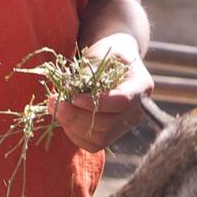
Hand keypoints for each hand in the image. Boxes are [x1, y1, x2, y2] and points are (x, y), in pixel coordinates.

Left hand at [47, 35, 152, 151]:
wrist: (115, 61)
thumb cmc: (109, 52)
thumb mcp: (102, 52)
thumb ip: (91, 69)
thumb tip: (72, 89)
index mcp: (141, 86)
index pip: (122, 101)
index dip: (96, 103)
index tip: (73, 97)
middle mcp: (138, 111)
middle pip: (108, 123)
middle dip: (77, 115)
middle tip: (54, 101)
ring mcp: (125, 126)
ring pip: (99, 137)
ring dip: (72, 125)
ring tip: (54, 107)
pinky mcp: (112, 134)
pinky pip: (93, 145)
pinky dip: (75, 134)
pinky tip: (63, 118)